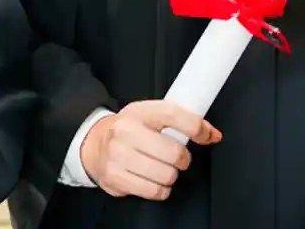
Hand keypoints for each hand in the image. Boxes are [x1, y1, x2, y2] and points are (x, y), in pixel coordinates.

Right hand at [81, 100, 221, 200]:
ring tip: (159, 168)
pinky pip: (154, 191)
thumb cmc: (127, 131)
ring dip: (170, 175)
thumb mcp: (149, 116)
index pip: (173, 114)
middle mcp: (125, 131)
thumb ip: (179, 120)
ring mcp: (117, 155)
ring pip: (166, 175)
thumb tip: (212, 134)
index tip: (208, 135)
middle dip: (182, 159)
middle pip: (174, 153)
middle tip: (174, 157)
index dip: (197, 127)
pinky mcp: (115, 177)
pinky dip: (160, 189)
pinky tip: (151, 179)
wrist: (92, 143)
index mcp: (138, 112)